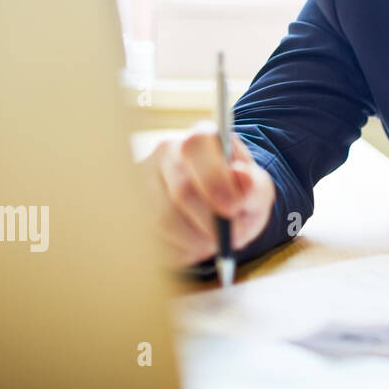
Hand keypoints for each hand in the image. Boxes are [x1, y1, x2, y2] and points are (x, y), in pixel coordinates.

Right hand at [139, 122, 276, 268]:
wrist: (222, 213)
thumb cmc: (240, 196)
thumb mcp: (258, 190)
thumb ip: (254, 185)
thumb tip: (241, 174)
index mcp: (201, 137)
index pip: (196, 147)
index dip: (214, 180)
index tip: (232, 209)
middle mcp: (166, 152)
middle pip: (180, 191)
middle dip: (209, 222)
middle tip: (225, 239)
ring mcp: (142, 180)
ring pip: (162, 219)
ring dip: (194, 240)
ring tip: (212, 242)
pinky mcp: (131, 209)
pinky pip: (151, 240)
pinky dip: (178, 251)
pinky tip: (193, 245)